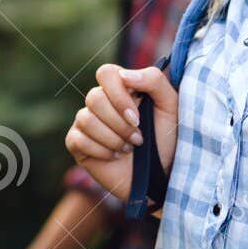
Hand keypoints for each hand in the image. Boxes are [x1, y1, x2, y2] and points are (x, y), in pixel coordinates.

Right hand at [65, 63, 178, 202]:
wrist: (160, 175)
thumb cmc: (167, 139)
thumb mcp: (170, 106)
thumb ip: (154, 80)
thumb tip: (125, 75)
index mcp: (122, 88)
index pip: (106, 73)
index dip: (119, 95)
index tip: (137, 117)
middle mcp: (101, 102)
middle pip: (94, 97)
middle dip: (119, 123)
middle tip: (138, 139)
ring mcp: (86, 122)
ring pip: (85, 118)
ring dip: (112, 138)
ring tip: (128, 149)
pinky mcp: (77, 144)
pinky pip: (77, 139)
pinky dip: (100, 150)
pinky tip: (115, 157)